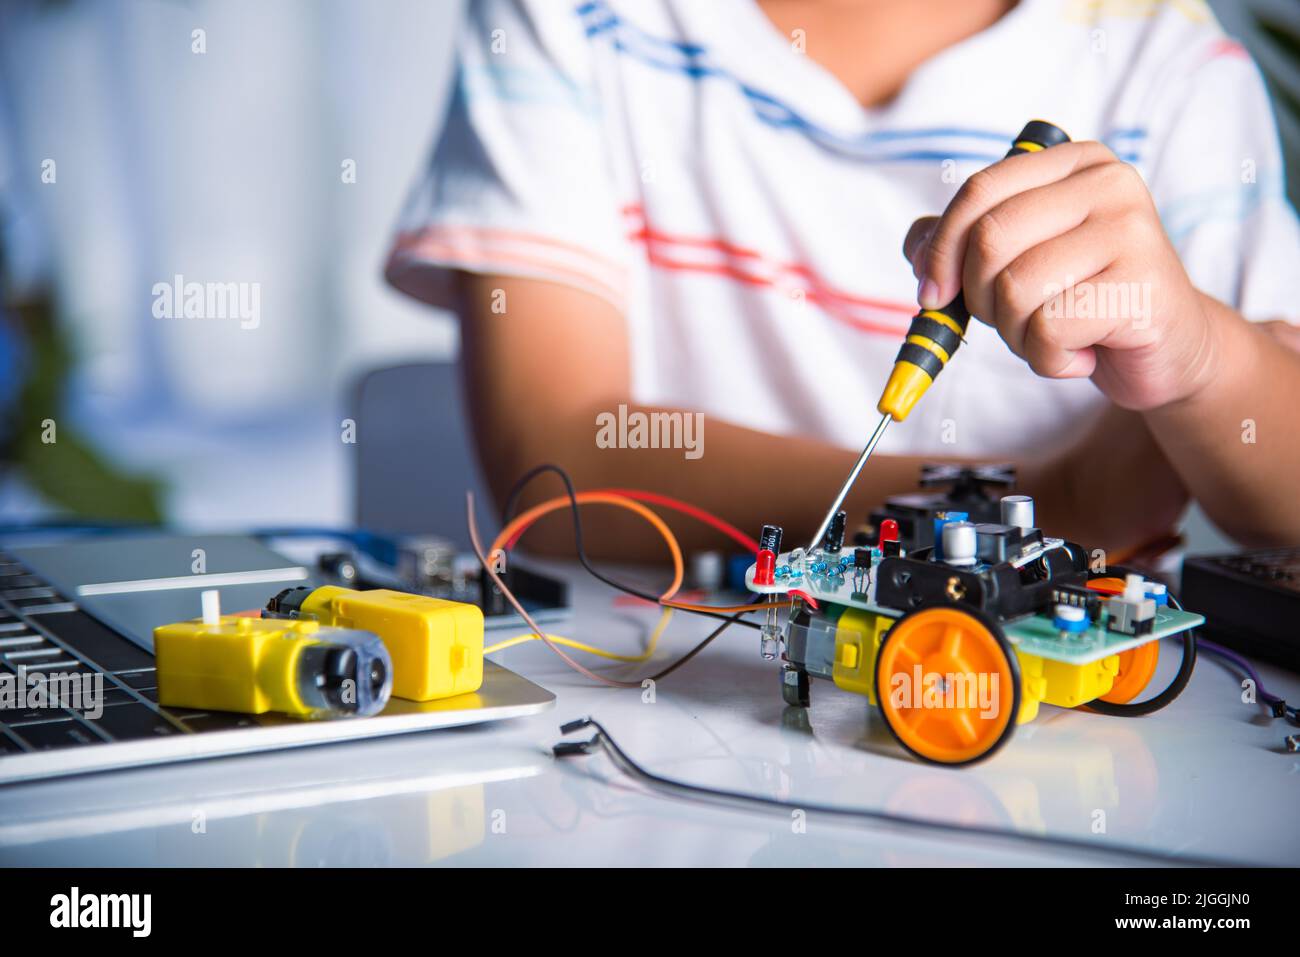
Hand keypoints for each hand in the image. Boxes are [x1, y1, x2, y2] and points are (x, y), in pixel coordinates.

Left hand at [903, 142, 1217, 410]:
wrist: (1167, 351)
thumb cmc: (1082, 302)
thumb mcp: (1020, 262)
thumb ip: (964, 243)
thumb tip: (917, 249)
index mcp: (1074, 164)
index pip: (980, 191)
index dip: (941, 248)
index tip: (934, 293)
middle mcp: (1108, 184)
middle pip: (990, 240)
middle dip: (980, 298)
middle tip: (1011, 320)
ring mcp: (1132, 232)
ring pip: (1014, 289)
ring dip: (1015, 334)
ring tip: (1054, 335)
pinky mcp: (1142, 288)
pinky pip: (1048, 331)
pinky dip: (1049, 359)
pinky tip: (1083, 354)